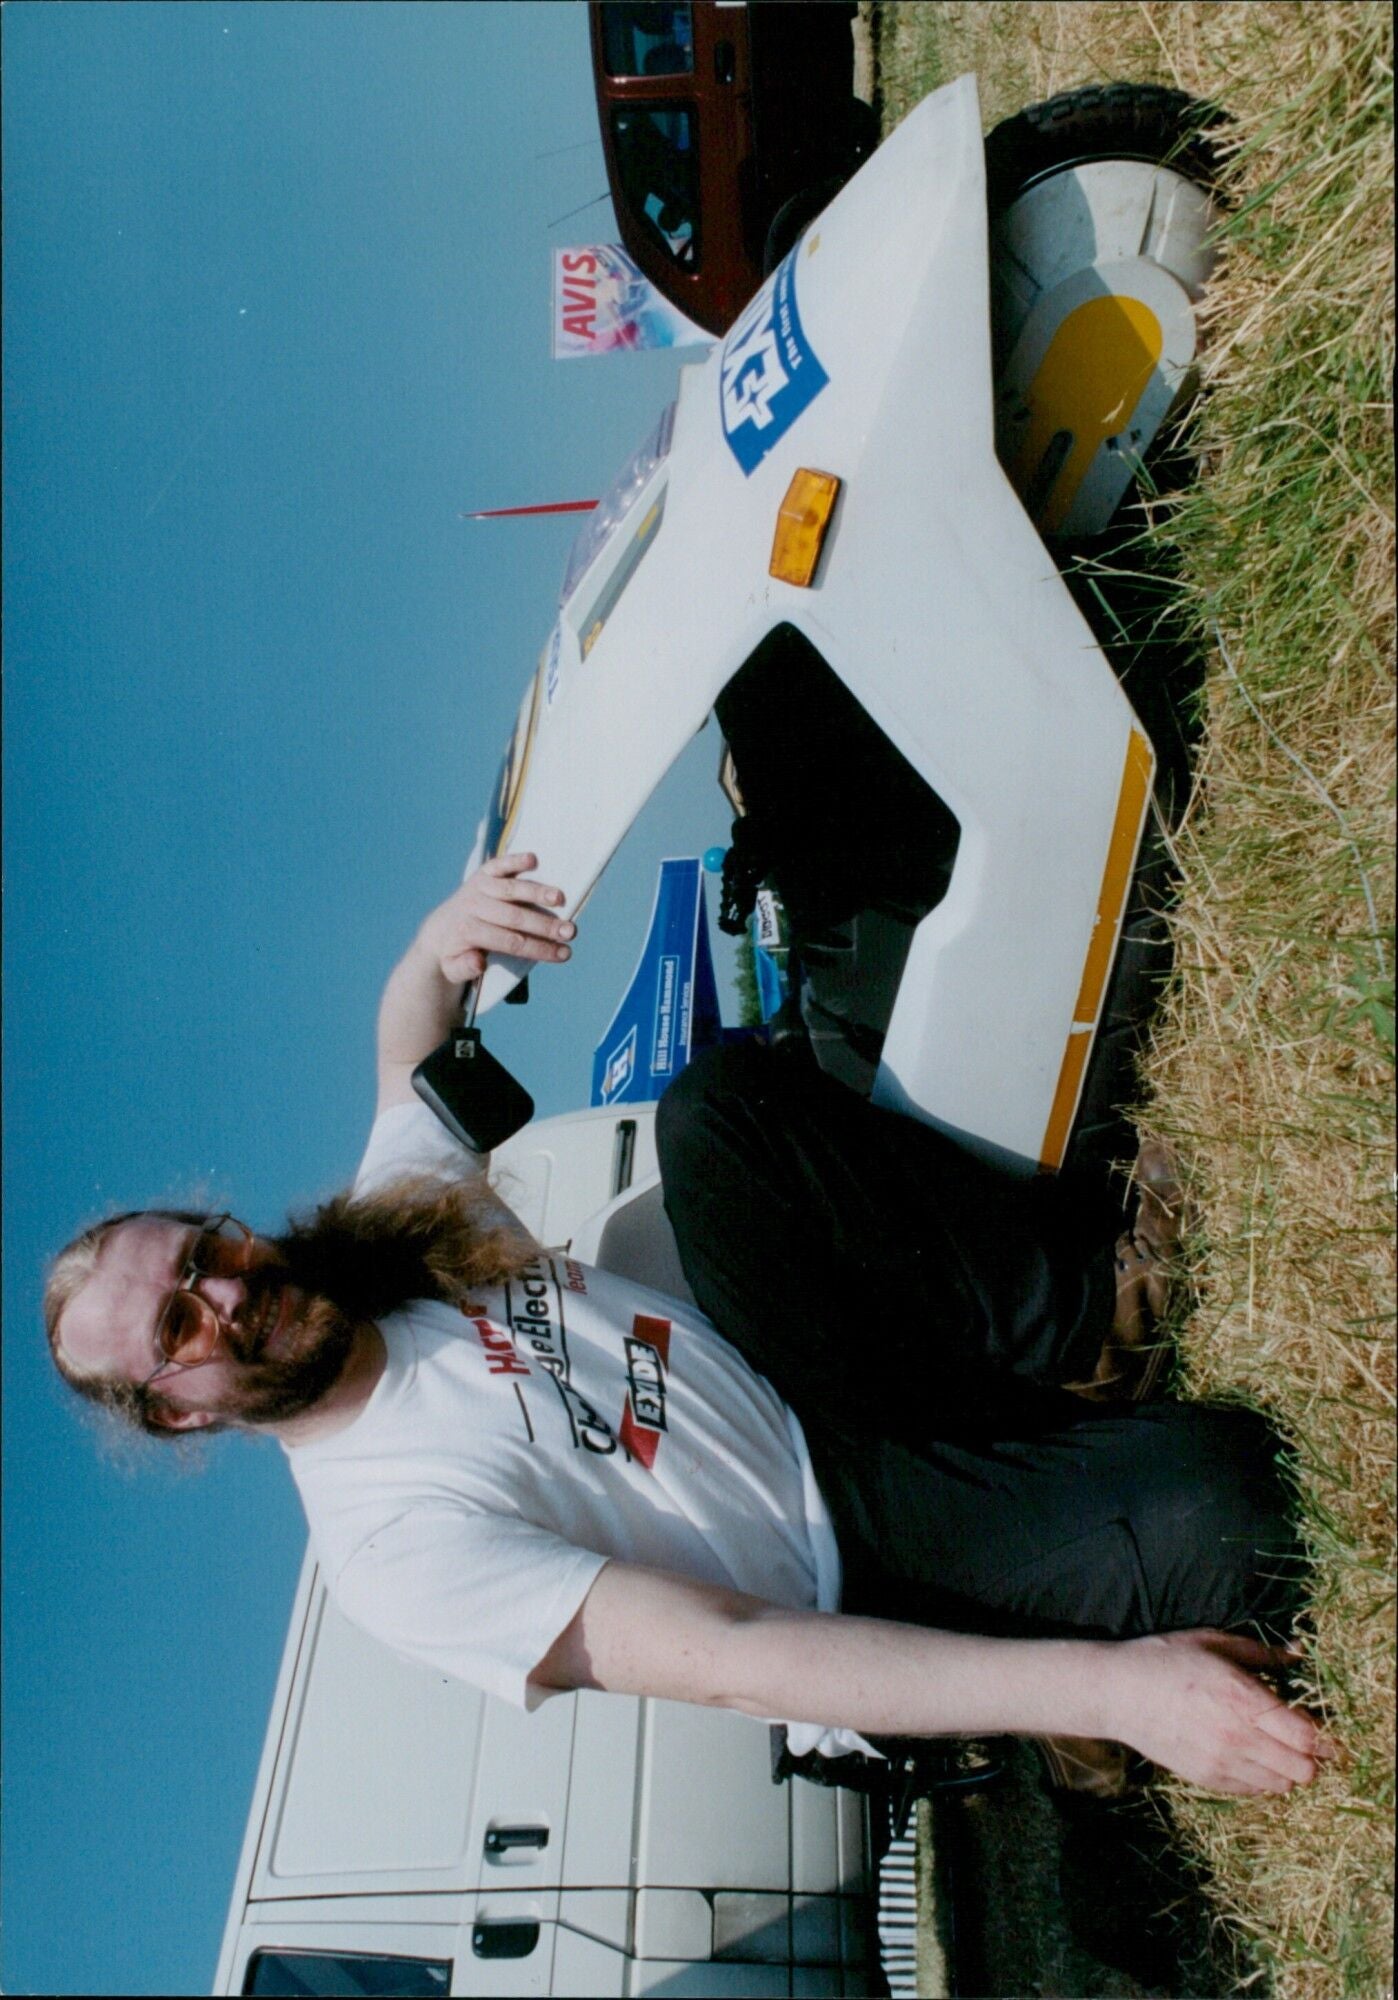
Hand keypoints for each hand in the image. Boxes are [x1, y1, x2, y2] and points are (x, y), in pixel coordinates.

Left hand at [417, 853, 573, 986]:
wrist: (438, 931)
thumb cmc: (455, 955)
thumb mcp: (453, 970)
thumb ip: (464, 968)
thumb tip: (479, 961)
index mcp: (467, 932)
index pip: (510, 941)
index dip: (538, 948)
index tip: (564, 954)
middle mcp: (472, 906)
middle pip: (514, 916)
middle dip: (545, 925)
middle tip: (571, 931)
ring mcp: (477, 888)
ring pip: (510, 889)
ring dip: (538, 892)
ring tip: (562, 898)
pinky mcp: (481, 875)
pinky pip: (498, 865)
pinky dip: (514, 860)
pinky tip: (533, 859)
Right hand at [1108, 1630, 1334, 1794]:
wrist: (1118, 1692)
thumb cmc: (1166, 1659)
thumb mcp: (1213, 1642)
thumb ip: (1260, 1653)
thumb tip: (1297, 1652)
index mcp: (1241, 1697)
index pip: (1306, 1736)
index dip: (1324, 1737)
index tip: (1324, 1728)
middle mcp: (1236, 1736)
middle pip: (1303, 1769)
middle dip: (1312, 1757)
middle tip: (1303, 1739)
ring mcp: (1221, 1762)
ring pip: (1283, 1785)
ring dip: (1289, 1769)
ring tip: (1278, 1748)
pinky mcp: (1207, 1778)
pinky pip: (1255, 1791)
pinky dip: (1263, 1778)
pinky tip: (1252, 1755)